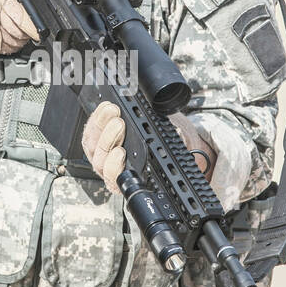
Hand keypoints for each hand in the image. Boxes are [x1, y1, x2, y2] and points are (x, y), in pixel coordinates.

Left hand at [82, 103, 215, 193]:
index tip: (121, 153)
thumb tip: (196, 159)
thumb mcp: (182, 153)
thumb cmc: (172, 150)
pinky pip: (89, 130)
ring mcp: (102, 154)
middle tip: (119, 124)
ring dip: (101, 126)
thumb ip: (184, 157)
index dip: (114, 167)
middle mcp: (114, 171)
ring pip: (92, 145)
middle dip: (108, 140)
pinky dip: (96, 117)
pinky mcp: (95, 139)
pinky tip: (106, 107)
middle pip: (99, 160)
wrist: (163, 135)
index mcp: (133, 180)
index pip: (116, 179)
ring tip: (112, 111)